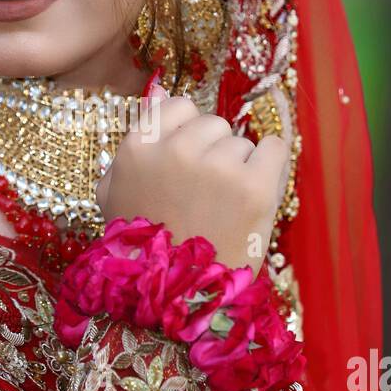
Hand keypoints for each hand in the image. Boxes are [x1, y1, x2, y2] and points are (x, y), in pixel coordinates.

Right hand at [95, 84, 289, 273]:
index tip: (187, 166)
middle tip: (204, 196)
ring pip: (242, 143)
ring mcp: (217, 167)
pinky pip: (274, 149)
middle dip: (213, 153)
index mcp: (138, 148)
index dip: (187, 135)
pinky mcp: (254, 187)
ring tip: (222, 209)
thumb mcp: (116, 192)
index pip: (178, 107)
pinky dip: (270, 166)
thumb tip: (159, 91)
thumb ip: (134, 139)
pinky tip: (255, 194)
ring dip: (238, 168)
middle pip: (213, 124)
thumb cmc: (143, 247)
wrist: (176, 298)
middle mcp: (177, 150)